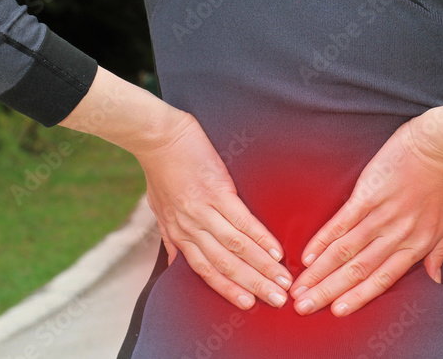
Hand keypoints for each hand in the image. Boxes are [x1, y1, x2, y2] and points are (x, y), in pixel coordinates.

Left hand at [134, 110, 293, 309]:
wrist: (158, 138)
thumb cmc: (161, 170)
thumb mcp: (159, 209)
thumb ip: (170, 237)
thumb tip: (175, 260)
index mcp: (180, 234)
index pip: (206, 271)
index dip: (228, 289)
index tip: (249, 304)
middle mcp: (192, 229)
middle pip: (225, 266)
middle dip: (254, 286)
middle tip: (278, 300)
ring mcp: (204, 212)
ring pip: (236, 248)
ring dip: (262, 267)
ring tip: (283, 280)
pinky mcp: (218, 192)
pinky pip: (242, 221)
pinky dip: (260, 238)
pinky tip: (276, 250)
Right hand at [288, 104, 442, 316]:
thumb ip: (438, 253)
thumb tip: (435, 279)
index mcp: (417, 244)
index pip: (382, 279)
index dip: (357, 297)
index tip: (336, 311)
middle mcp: (396, 235)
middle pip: (357, 270)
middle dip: (327, 291)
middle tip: (303, 307)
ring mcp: (381, 214)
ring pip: (345, 250)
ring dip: (319, 271)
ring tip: (299, 287)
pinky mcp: (368, 193)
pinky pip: (341, 222)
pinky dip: (323, 240)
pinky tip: (308, 254)